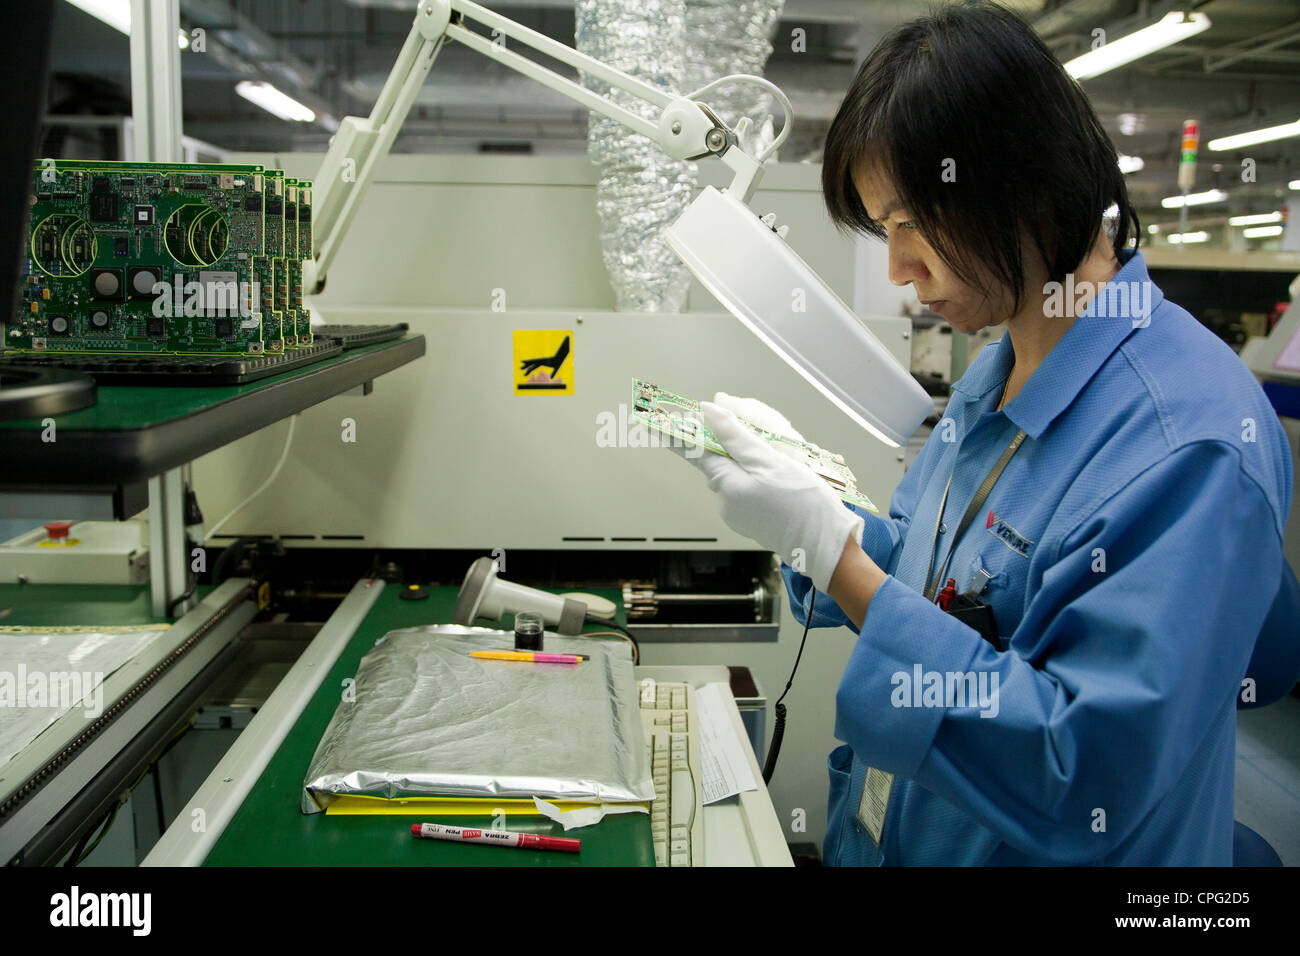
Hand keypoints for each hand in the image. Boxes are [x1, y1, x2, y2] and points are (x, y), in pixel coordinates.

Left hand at [673, 396, 864, 590]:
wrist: (824, 545)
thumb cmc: (801, 503)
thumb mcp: (769, 461)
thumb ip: (735, 436)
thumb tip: (707, 412)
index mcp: (726, 485)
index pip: (694, 452)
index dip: (678, 434)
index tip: (657, 421)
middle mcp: (725, 502)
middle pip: (719, 462)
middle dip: (732, 447)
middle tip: (760, 439)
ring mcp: (738, 514)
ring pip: (736, 476)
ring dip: (751, 464)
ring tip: (782, 465)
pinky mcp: (752, 521)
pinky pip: (748, 491)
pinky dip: (759, 481)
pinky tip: (782, 482)